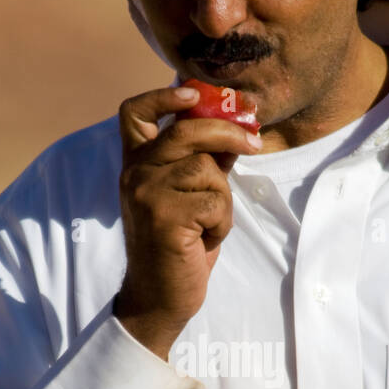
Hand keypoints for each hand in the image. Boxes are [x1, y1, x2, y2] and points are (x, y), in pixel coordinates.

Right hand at [114, 84, 262, 359]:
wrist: (160, 296)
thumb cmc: (180, 245)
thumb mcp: (190, 195)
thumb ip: (204, 160)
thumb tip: (236, 126)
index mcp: (136, 164)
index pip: (135, 113)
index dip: (164, 96)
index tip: (194, 92)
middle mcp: (134, 173)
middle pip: (187, 129)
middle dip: (228, 133)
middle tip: (254, 141)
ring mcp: (146, 193)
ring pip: (208, 169)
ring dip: (222, 198)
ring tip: (208, 223)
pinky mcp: (164, 216)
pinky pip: (215, 201)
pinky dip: (221, 221)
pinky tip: (204, 239)